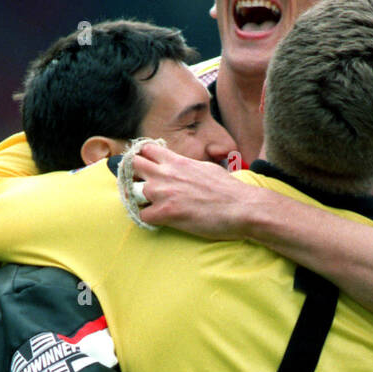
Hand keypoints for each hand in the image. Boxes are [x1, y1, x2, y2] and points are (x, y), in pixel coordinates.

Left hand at [131, 142, 250, 238]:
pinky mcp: (166, 213)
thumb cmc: (228, 189)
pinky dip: (147, 219)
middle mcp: (165, 174)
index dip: (141, 159)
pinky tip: (157, 221)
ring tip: (150, 206)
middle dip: (132, 176)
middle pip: (131, 166)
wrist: (241, 207)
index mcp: (176, 161)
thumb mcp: (206, 168)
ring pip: (132, 192)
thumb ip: (187, 166)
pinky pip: (142, 216)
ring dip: (138, 200)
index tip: (144, 168)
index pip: (144, 150)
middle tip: (140, 188)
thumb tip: (184, 168)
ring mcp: (163, 193)